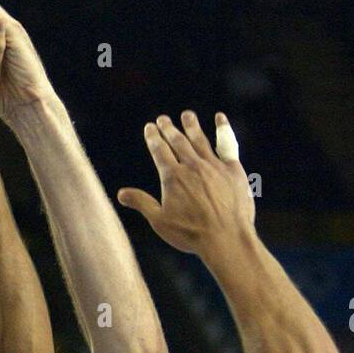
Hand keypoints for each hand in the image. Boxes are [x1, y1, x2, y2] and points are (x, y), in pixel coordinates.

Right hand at [117, 112, 255, 254]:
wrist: (226, 237)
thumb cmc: (190, 234)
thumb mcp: (160, 221)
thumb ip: (142, 203)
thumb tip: (120, 193)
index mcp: (172, 177)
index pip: (159, 151)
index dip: (153, 138)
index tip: (149, 127)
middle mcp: (192, 166)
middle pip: (178, 141)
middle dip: (168, 129)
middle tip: (163, 119)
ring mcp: (213, 165)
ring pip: (199, 139)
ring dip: (191, 126)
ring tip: (186, 115)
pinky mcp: (232, 169)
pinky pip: (226, 144)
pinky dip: (222, 129)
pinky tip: (219, 118)